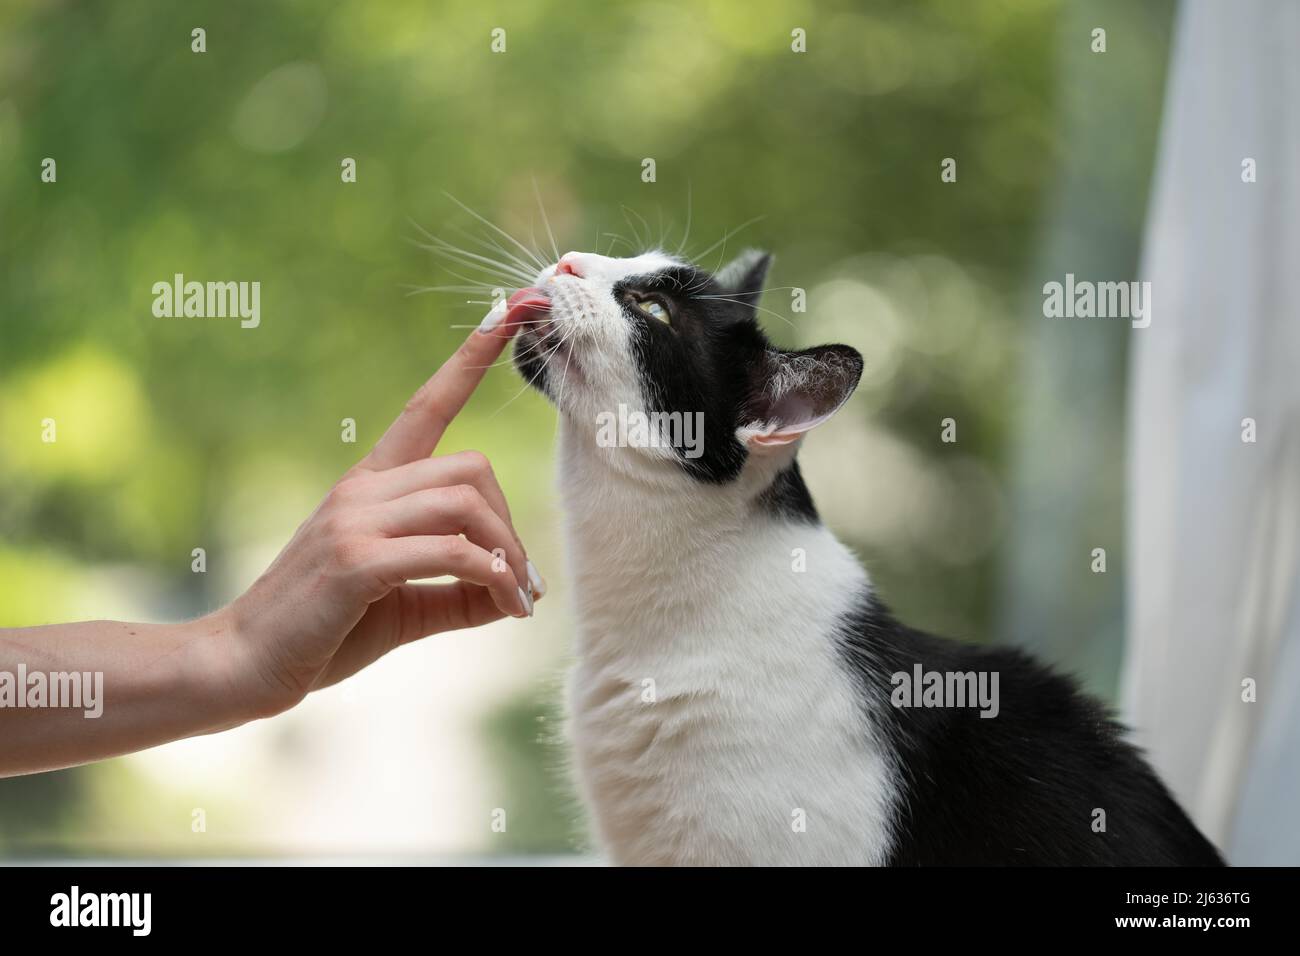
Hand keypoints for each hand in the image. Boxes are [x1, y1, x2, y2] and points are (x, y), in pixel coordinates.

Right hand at [217, 311, 544, 717]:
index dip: (470, 358)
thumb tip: (517, 593)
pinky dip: (491, 576)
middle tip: (524, 582)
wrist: (243, 666)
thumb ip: (458, 590)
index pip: (425, 404)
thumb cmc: (324, 632)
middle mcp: (362, 489)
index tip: (511, 309)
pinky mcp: (355, 561)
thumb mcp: (403, 605)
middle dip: (510, 524)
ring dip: (508, 555)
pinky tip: (504, 605)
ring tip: (519, 600)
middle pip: (472, 467)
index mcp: (369, 485)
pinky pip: (450, 550)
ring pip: (466, 502)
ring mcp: (354, 520)